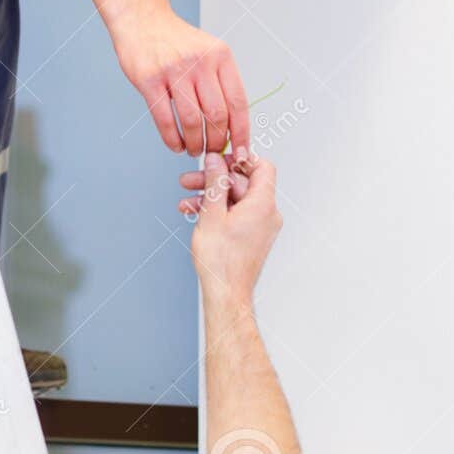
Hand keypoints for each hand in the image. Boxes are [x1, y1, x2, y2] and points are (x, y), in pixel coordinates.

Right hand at [112, 8, 249, 155]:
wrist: (143, 20)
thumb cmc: (177, 41)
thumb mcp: (209, 51)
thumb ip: (221, 82)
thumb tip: (233, 125)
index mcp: (221, 56)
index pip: (238, 102)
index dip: (241, 132)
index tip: (240, 151)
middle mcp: (200, 62)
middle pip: (216, 115)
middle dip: (216, 142)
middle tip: (212, 152)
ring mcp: (174, 70)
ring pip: (191, 120)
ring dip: (194, 143)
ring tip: (193, 150)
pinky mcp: (149, 80)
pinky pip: (165, 119)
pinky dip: (172, 139)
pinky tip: (176, 145)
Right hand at [179, 151, 282, 293]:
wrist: (226, 294)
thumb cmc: (221, 261)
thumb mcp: (212, 214)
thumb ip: (214, 182)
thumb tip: (215, 160)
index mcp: (263, 204)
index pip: (261, 166)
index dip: (239, 159)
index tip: (218, 159)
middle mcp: (267, 213)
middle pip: (243, 183)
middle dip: (214, 180)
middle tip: (190, 180)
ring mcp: (261, 226)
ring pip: (236, 199)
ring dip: (211, 197)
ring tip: (186, 202)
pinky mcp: (253, 236)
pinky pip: (236, 214)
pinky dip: (218, 211)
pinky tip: (195, 215)